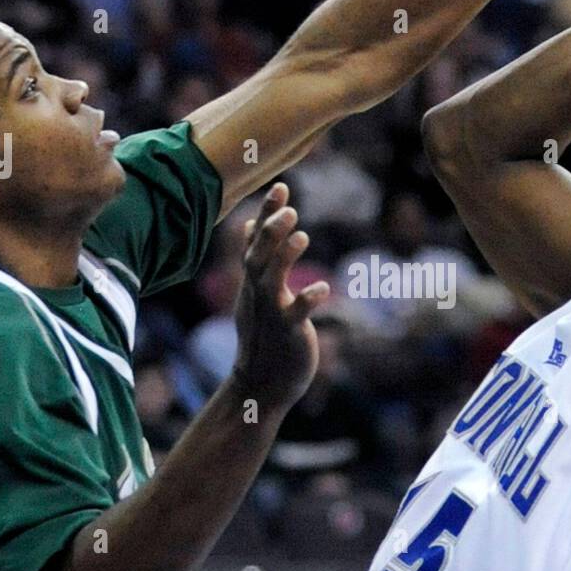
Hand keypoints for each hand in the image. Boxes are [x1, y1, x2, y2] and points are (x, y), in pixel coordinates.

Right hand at [231, 182, 329, 410]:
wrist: (260, 383)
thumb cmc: (263, 334)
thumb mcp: (254, 293)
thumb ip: (255, 258)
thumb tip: (247, 224)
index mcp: (253, 281)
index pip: (255, 240)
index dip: (266, 214)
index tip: (282, 186)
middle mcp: (258, 293)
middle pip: (258, 255)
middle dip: (270, 230)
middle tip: (289, 208)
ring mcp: (271, 312)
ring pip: (272, 280)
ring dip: (285, 257)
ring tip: (302, 235)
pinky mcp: (287, 332)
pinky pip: (297, 314)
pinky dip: (308, 300)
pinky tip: (323, 289)